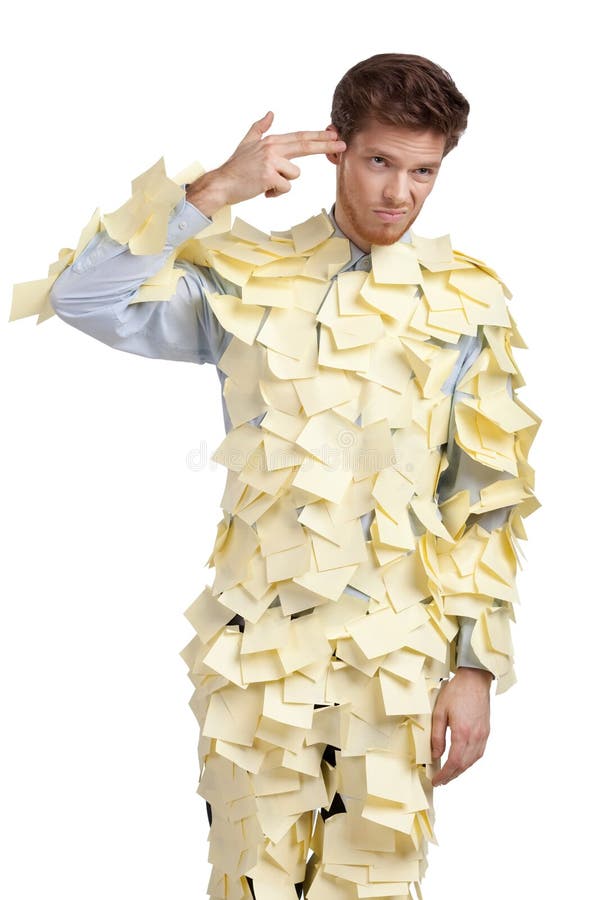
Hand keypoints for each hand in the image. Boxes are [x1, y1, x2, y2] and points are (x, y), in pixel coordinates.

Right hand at [185, 111, 345, 215]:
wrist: (221, 183)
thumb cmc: (235, 167)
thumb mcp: (247, 143)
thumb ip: (259, 128)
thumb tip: (270, 113)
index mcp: (271, 141)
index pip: (299, 137)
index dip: (318, 136)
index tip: (334, 134)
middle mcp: (272, 148)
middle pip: (305, 145)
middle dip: (326, 144)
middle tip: (342, 143)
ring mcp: (271, 162)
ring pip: (294, 175)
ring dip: (282, 183)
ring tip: (266, 183)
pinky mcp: (269, 176)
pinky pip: (285, 188)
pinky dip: (275, 193)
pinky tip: (263, 190)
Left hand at [430, 667, 492, 785]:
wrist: (475, 680)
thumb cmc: (456, 692)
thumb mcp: (439, 712)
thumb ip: (437, 736)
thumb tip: (435, 754)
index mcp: (462, 733)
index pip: (453, 762)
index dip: (444, 775)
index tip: (436, 780)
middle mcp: (475, 737)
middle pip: (463, 765)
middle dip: (451, 776)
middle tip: (441, 780)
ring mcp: (483, 735)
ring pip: (472, 761)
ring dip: (461, 770)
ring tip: (450, 774)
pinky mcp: (486, 731)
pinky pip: (479, 753)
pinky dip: (469, 761)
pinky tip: (462, 761)